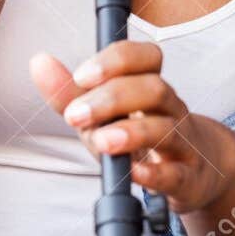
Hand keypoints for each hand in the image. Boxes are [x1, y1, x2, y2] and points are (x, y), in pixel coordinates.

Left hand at [30, 41, 234, 213]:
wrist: (195, 172)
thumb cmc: (139, 138)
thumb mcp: (102, 116)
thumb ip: (70, 93)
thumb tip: (39, 61)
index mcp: (150, 86)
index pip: (147, 56)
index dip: (116, 60)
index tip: (82, 76)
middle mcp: (169, 109)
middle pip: (154, 88)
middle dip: (112, 98)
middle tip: (75, 115)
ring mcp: (182, 143)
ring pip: (167, 128)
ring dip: (132, 132)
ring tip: (101, 140)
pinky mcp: (187, 179)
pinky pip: (176, 173)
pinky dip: (154, 173)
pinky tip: (133, 173)